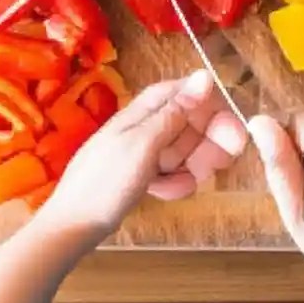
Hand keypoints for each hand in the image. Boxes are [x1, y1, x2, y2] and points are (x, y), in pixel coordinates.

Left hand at [39, 70, 248, 239]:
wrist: (73, 227)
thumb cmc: (105, 183)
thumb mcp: (144, 145)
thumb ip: (175, 112)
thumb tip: (205, 75)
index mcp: (141, 113)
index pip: (182, 92)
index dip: (208, 104)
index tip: (231, 125)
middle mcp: (143, 128)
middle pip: (188, 123)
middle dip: (205, 144)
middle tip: (216, 165)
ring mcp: (142, 153)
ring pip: (183, 150)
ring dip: (189, 168)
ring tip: (176, 185)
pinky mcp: (142, 176)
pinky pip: (170, 172)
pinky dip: (173, 183)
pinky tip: (162, 194)